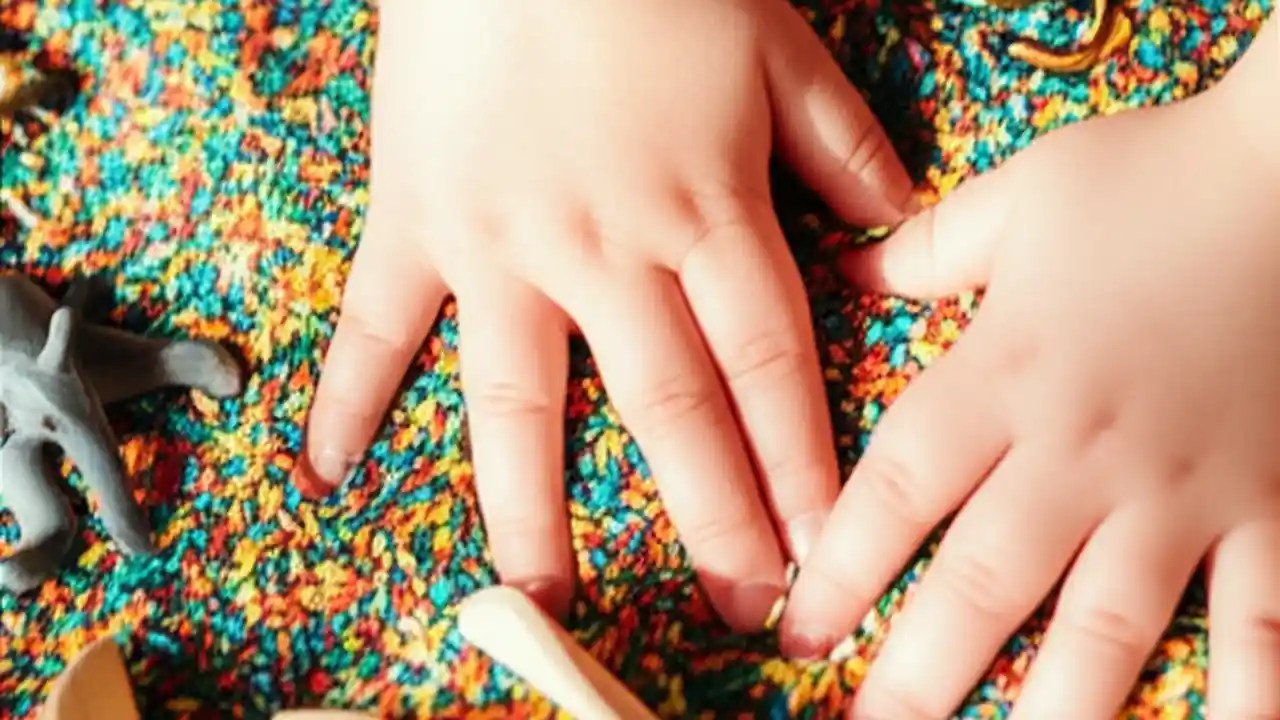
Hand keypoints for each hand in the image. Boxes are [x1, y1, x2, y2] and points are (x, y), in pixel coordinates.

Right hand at [296, 0, 913, 628]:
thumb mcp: (773, 43)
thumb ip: (838, 142)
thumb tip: (897, 225)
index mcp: (703, 209)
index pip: (765, 365)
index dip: (799, 464)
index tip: (821, 547)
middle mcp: (606, 251)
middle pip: (670, 407)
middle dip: (710, 516)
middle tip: (737, 606)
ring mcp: (500, 247)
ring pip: (521, 402)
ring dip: (533, 508)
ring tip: (545, 595)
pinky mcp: (415, 223)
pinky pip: (377, 323)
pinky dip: (349, 394)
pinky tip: (329, 472)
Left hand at [780, 22, 1279, 718]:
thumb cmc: (1150, 177)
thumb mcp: (1016, 197)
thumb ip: (924, 250)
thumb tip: (846, 268)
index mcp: (1004, 376)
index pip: (897, 495)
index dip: (839, 572)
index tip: (797, 632)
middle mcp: (1081, 449)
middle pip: (981, 585)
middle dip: (916, 674)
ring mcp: (1182, 488)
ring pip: (1106, 624)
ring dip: (1052, 708)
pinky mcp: (1269, 500)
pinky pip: (1262, 615)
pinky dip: (1248, 688)